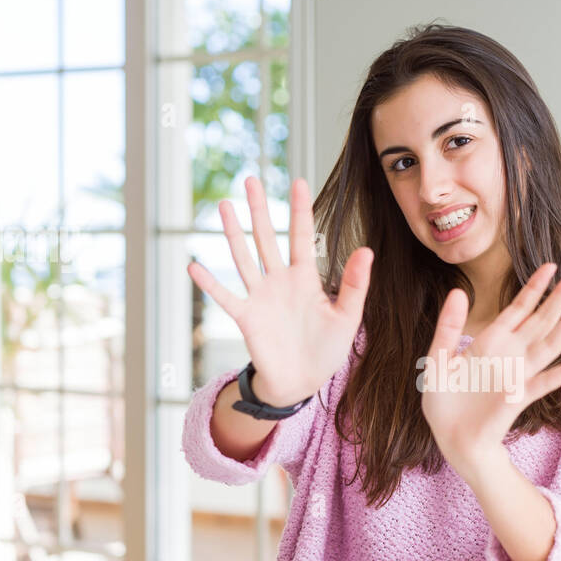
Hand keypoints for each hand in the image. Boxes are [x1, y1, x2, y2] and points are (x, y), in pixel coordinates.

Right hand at [186, 176, 372, 405]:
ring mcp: (260, 296)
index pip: (301, 236)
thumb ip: (354, 285)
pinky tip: (194, 265)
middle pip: (266, 238)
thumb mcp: (347, 317)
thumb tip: (367, 250)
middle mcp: (280, 281)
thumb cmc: (327, 349)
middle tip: (251, 179)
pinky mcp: (246, 317)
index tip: (299, 181)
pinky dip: (209, 283)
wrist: (303, 382)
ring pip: (244, 257)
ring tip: (224, 205)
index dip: (300, 210)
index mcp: (305, 279)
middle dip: (260, 210)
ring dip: (233, 233)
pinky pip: (225, 296)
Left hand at [420, 263, 560, 475]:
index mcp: (491, 341)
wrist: (450, 437)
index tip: (552, 266)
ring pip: (550, 344)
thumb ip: (448, 327)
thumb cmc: (444, 401)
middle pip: (541, 319)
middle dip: (560, 296)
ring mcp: (518, 374)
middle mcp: (510, 354)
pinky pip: (546, 381)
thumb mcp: (439, 358)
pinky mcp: (520, 396)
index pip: (519, 308)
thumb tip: (458, 291)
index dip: (535, 287)